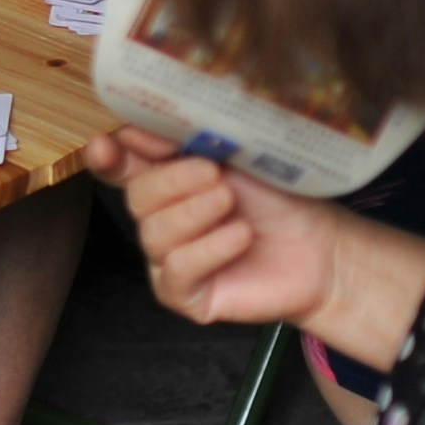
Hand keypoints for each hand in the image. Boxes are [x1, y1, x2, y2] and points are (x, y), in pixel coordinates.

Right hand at [83, 128, 353, 331]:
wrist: (319, 247)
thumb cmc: (278, 200)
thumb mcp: (234, 158)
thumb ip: (183, 143)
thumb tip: (135, 129)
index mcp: (166, 180)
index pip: (120, 167)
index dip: (107, 157)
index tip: (105, 145)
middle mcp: (160, 220)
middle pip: (136, 198)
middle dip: (174, 182)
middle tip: (215, 175)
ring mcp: (169, 260)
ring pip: (155, 235)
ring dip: (196, 215)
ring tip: (232, 205)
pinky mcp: (186, 295)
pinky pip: (177, 270)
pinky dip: (209, 249)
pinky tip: (240, 237)